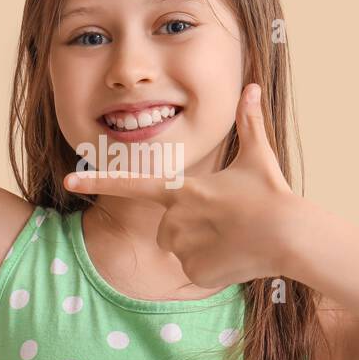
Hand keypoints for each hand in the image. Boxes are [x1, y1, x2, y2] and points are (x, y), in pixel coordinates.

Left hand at [63, 83, 300, 288]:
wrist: (290, 235)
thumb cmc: (271, 194)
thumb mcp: (257, 156)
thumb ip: (249, 122)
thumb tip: (252, 86)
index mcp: (182, 190)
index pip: (132, 185)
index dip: (98, 182)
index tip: (68, 181)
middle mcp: (176, 220)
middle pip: (167, 228)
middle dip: (190, 227)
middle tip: (224, 221)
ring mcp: (185, 248)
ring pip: (180, 249)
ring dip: (201, 246)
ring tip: (232, 238)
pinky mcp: (197, 272)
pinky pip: (195, 271)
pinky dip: (213, 268)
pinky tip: (234, 257)